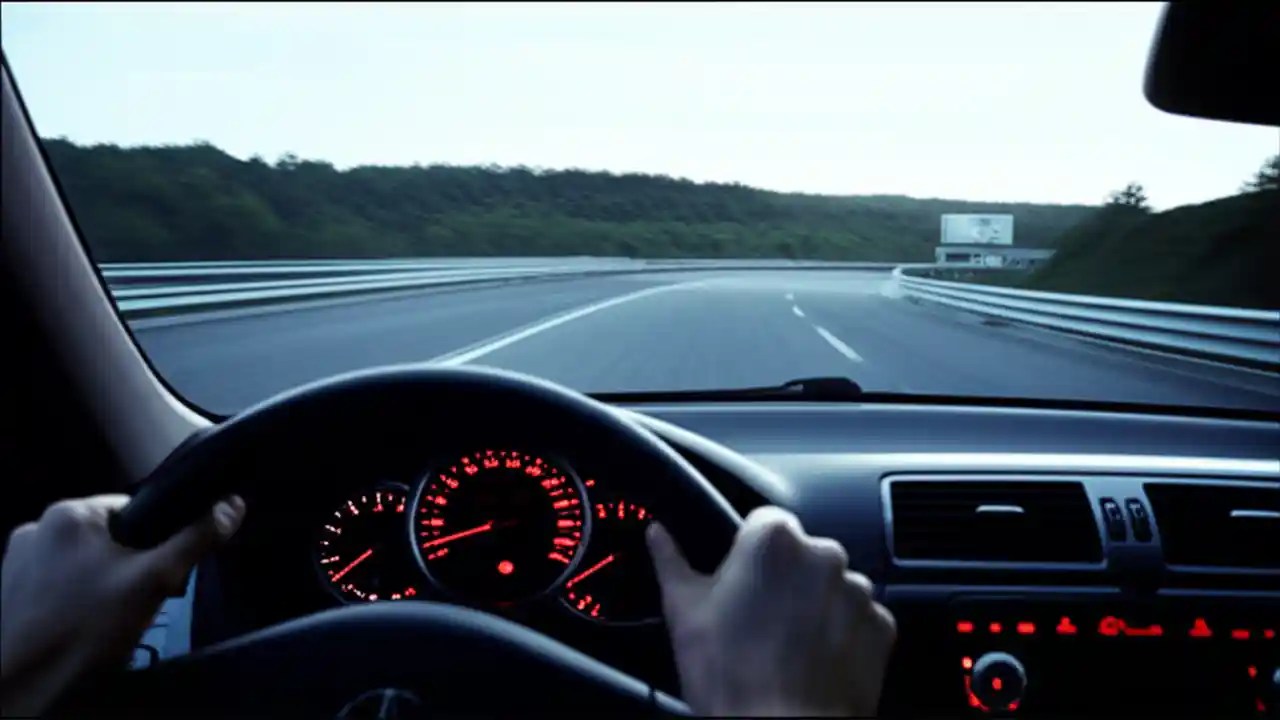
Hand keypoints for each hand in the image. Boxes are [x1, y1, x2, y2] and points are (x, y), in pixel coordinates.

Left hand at [0, 493, 245, 716]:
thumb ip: (194, 540)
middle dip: (128, 565)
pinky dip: (72, 599)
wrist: (22, 686)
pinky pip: (56, 583)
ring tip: (108, 619)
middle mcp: (36, 527)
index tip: (161, 573)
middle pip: (107, 537)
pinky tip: (80, 625)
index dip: (157, 541)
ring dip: (101, 583)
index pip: (133, 510)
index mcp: (70, 513)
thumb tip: (232, 506)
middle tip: (138, 602)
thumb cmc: (87, 628)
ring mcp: (15, 560)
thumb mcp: (155, 582)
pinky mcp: (8, 590)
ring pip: (81, 562)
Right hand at [647, 506, 895, 717]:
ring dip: (813, 604)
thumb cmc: (730, 677)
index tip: (739, 580)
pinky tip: (812, 658)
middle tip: (757, 619)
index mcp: (772, 539)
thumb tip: (657, 535)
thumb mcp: (684, 613)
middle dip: (782, 578)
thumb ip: (671, 561)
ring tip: (785, 645)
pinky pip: (858, 618)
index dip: (747, 551)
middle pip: (800, 552)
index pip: (763, 521)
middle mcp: (823, 554)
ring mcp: (857, 591)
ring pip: (830, 585)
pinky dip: (841, 633)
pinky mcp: (881, 626)